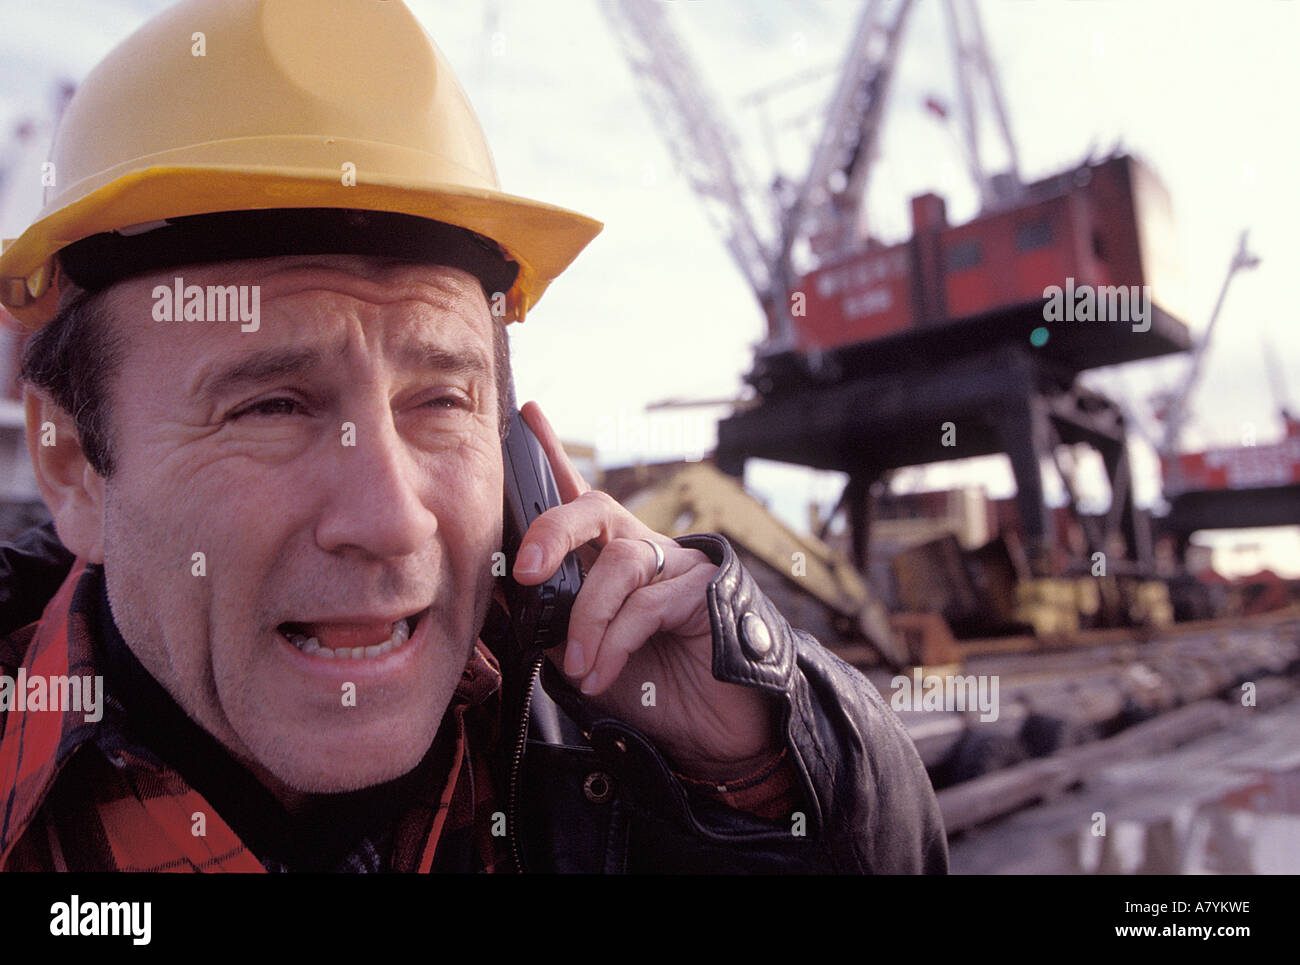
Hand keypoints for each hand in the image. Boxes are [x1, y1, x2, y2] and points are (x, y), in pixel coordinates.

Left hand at [510, 401, 781, 779]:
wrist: (712, 734)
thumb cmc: (649, 689)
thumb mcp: (580, 654)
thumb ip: (548, 621)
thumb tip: (502, 597)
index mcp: (609, 558)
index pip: (577, 497)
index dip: (550, 454)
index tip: (525, 414)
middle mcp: (643, 550)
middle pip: (595, 508)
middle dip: (551, 531)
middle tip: (524, 572)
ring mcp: (677, 565)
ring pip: (619, 563)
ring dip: (588, 619)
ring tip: (579, 666)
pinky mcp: (704, 590)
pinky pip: (648, 603)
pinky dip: (616, 641)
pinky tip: (602, 674)